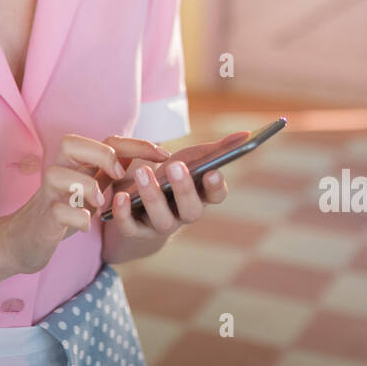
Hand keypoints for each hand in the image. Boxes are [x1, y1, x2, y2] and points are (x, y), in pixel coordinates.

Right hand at [0, 134, 167, 274]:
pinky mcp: (43, 219)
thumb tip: (148, 156)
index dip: (137, 144)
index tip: (164, 154)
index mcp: (76, 163)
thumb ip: (112, 170)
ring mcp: (48, 194)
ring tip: (101, 204)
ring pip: (58, 174)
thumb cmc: (63, 210)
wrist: (25, 240)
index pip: (107, 141)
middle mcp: (59, 171)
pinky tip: (88, 226)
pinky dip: (78, 218)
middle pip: (71, 143)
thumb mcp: (90, 186)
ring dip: (87, 187)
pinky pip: (58, 211)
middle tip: (119, 174)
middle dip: (100, 154)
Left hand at [104, 131, 244, 241]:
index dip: (215, 186)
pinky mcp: (135, 231)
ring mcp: (160, 225)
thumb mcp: (189, 159)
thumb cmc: (168, 176)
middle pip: (191, 211)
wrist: (137, 205)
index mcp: (200, 196)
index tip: (212, 171)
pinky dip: (125, 214)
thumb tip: (246, 133)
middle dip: (184, 189)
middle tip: (175, 166)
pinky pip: (131, 228)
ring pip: (162, 219)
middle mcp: (183, 215)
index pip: (215, 196)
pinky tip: (120, 196)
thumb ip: (215, 149)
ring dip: (153, 196)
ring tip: (143, 172)